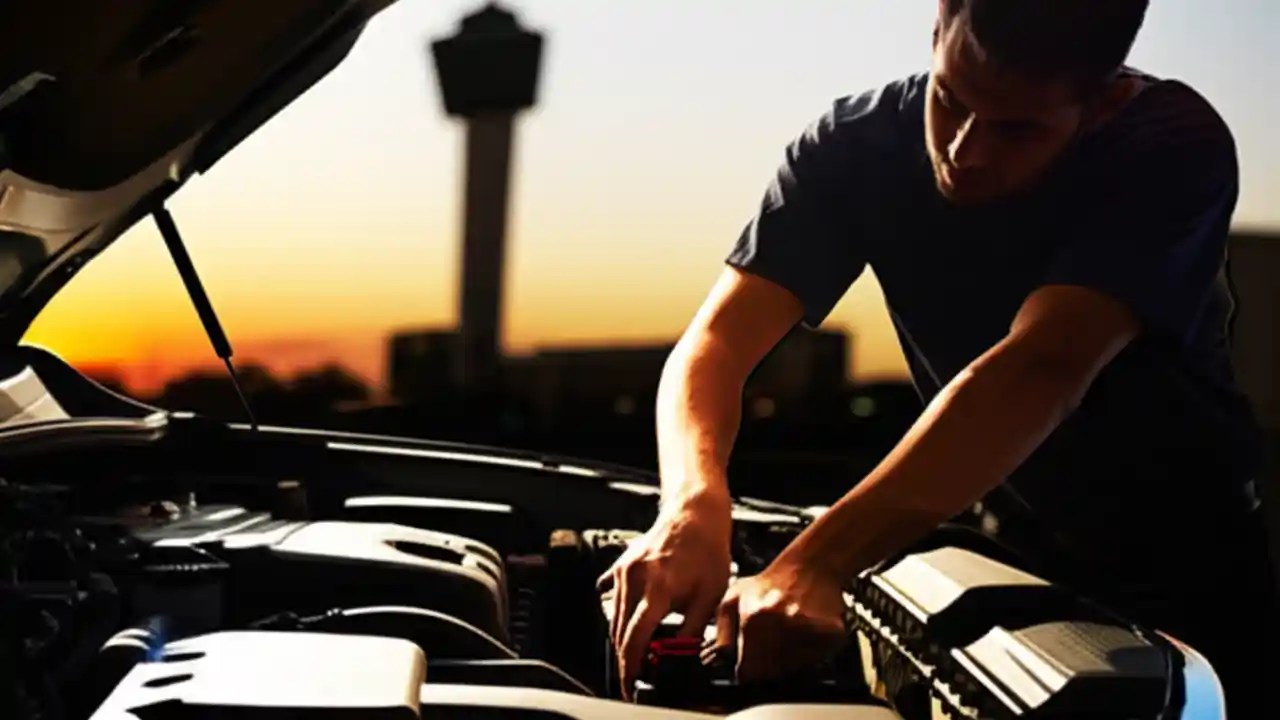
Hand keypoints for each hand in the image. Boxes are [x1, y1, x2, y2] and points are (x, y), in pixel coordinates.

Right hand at [597, 492, 731, 698]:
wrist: (695, 515)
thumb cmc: (706, 550)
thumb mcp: (709, 596)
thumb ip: (691, 631)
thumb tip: (679, 656)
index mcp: (657, 590)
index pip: (634, 639)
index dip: (631, 666)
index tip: (631, 682)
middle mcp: (634, 580)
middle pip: (619, 632)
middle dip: (626, 656)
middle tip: (637, 671)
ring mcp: (623, 571)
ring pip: (613, 617)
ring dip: (623, 637)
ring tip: (640, 649)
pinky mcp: (620, 566)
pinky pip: (612, 598)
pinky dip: (619, 615)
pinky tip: (634, 620)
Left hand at [713, 552, 847, 682]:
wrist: (810, 565)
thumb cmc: (770, 583)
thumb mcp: (733, 598)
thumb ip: (722, 632)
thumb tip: (718, 660)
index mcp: (754, 618)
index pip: (748, 671)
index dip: (746, 669)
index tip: (747, 663)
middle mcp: (781, 623)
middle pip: (769, 672)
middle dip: (765, 663)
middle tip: (769, 641)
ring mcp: (808, 628)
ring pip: (791, 667)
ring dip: (787, 658)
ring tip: (786, 632)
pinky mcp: (831, 633)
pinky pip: (815, 659)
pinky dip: (809, 652)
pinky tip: (803, 631)